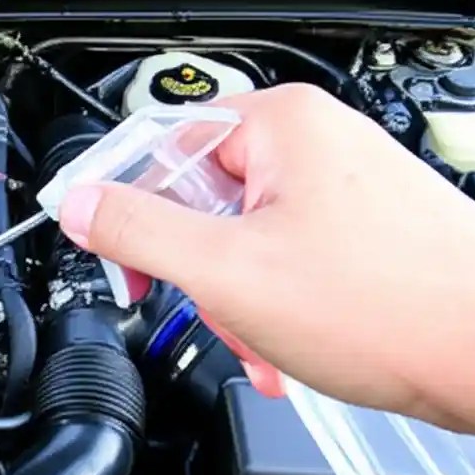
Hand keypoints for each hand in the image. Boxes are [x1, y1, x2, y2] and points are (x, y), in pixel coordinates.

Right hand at [57, 84, 474, 432]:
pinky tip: (288, 348)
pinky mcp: (361, 232)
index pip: (157, 151)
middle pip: (200, 204)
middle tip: (221, 310)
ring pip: (242, 244)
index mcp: (279, 126)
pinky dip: (275, 309)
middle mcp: (314, 145)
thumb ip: (138, 232)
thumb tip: (81, 207)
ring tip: (266, 340)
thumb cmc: (393, 307)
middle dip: (203, 277)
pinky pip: (285, 263)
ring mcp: (341, 189)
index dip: (129, 215)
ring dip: (239, 305)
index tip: (124, 264)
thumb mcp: (227, 271)